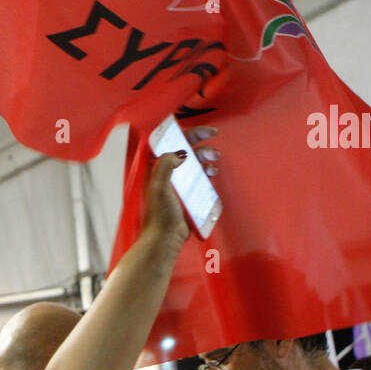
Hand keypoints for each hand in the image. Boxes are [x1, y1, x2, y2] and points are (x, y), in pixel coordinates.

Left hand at [140, 125, 218, 246]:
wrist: (166, 238)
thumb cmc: (159, 216)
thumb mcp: (159, 187)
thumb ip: (165, 165)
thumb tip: (179, 153)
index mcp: (157, 168)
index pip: (172, 143)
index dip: (189, 134)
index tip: (205, 132)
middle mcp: (166, 173)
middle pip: (186, 150)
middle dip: (201, 145)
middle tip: (213, 148)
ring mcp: (177, 182)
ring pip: (194, 162)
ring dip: (206, 158)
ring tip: (213, 162)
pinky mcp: (186, 193)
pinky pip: (198, 176)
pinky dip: (206, 171)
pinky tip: (211, 172)